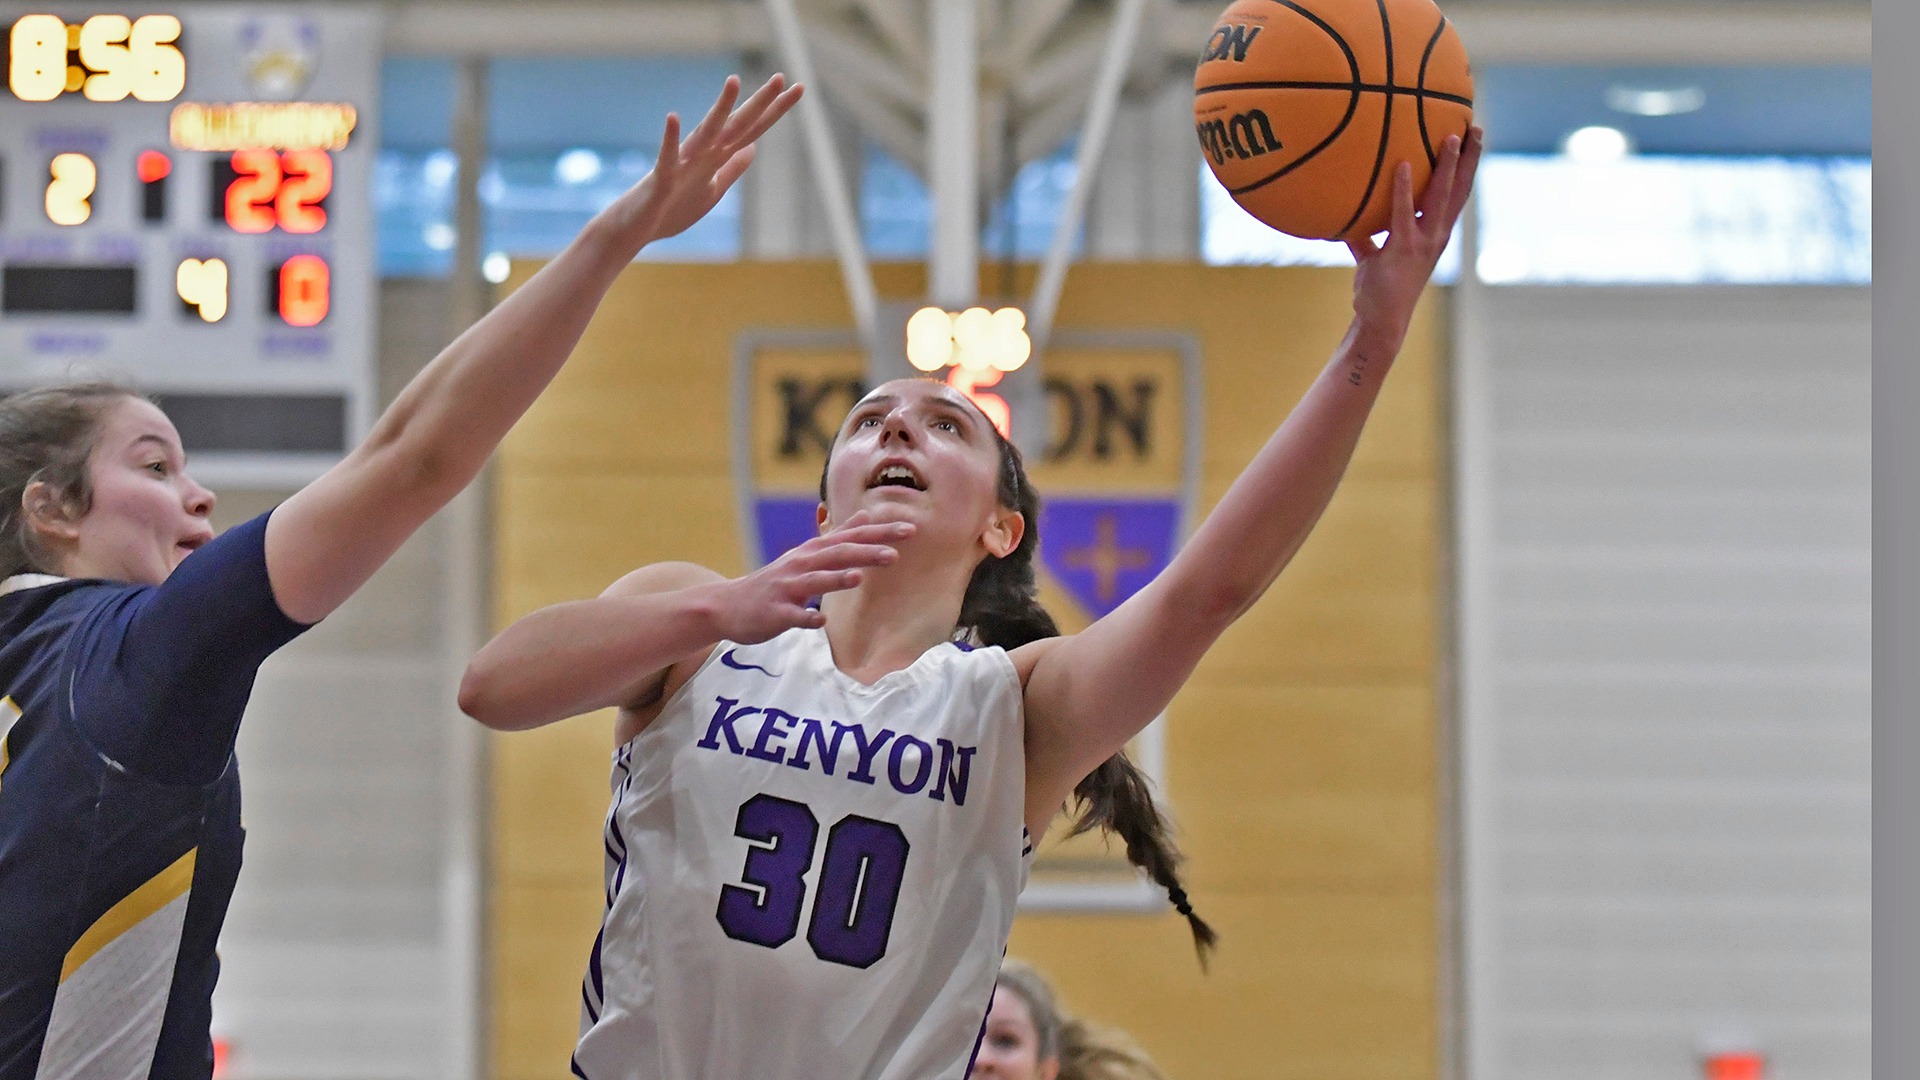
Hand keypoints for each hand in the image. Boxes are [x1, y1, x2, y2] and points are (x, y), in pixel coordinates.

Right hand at [606, 73, 804, 245]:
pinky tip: (672, 118)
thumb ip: (732, 168)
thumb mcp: (712, 191)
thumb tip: (754, 146)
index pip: (752, 129)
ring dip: (719, 109)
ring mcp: (682, 163)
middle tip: (780, 77)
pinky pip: (666, 157)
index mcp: (717, 158)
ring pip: (705, 133)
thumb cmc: (671, 210)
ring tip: (734, 81)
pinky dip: (670, 139)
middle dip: (758, 103)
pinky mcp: (661, 179)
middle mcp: (703, 154)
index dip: (775, 111)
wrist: (636, 230)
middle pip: (737, 125)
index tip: (799, 89)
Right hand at [707, 511, 911, 643]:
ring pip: (814, 581)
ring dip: (836, 579)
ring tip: (859, 577)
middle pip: (837, 555)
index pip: (851, 538)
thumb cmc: (774, 582)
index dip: (880, 533)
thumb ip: (836, 536)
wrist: (727, 605)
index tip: (910, 530)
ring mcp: (787, 589)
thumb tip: (865, 516)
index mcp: (812, 552)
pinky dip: (806, 618)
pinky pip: (793, 616)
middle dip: (866, 552)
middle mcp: (801, 565)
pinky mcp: (775, 613)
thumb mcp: (805, 554)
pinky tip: (821, 622)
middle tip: (896, 553)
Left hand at [1345, 125, 1483, 353]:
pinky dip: (1404, 188)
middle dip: (1469, 158)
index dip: (1466, 168)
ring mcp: (1423, 242)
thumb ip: (1368, 234)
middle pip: (1459, 190)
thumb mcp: (1375, 255)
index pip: (1456, 195)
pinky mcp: (1403, 248)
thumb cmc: (1379, 288)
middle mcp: (1436, 235)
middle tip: (1475, 126)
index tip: (1471, 140)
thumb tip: (1348, 216)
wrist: (1380, 321)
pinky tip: (1403, 165)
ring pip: (1441, 197)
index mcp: (1434, 234)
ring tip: (1452, 137)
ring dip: (1448, 166)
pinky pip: (1403, 212)